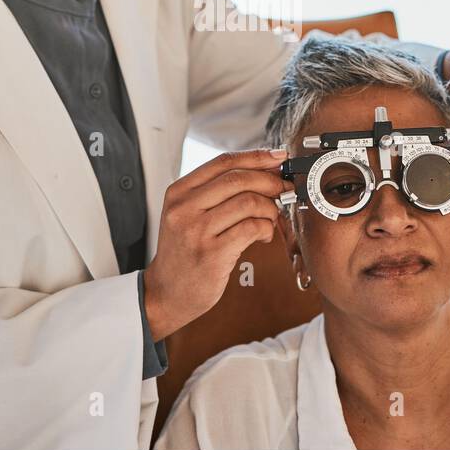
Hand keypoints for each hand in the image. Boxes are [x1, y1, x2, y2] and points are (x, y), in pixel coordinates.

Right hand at [143, 148, 292, 341]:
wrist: (166, 292)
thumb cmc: (184, 252)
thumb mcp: (187, 214)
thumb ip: (215, 193)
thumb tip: (263, 170)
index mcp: (178, 192)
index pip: (223, 162)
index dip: (255, 157)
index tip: (278, 157)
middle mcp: (184, 208)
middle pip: (238, 179)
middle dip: (269, 181)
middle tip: (283, 188)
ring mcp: (197, 231)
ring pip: (248, 202)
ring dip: (269, 208)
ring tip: (270, 218)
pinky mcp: (212, 254)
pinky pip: (251, 228)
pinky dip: (266, 228)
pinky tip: (264, 234)